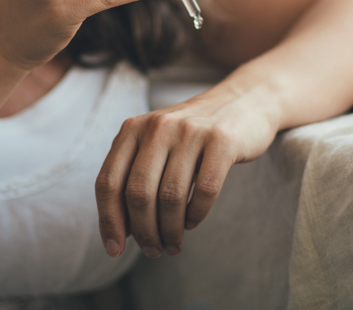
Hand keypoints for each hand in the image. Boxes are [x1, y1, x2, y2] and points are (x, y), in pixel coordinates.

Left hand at [95, 86, 279, 257]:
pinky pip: (204, 191)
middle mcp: (158, 126)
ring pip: (171, 197)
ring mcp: (191, 131)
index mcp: (133, 128)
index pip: (109, 182)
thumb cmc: (193, 135)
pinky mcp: (222, 141)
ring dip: (170, 230)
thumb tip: (121, 232)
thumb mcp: (156, 144)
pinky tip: (193, 221)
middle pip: (139, 194)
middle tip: (153, 250)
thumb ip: (134, 177)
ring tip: (173, 244)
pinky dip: (196, 215)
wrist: (243, 102)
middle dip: (143, 231)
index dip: (109, 221)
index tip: (115, 249)